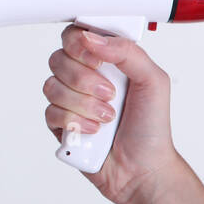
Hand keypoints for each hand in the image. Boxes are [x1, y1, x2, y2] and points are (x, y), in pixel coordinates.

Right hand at [43, 24, 182, 203]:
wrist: (142, 168)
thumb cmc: (151, 126)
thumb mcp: (153, 81)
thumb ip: (127, 52)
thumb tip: (92, 38)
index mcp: (106, 61)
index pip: (76, 35)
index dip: (79, 42)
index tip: (95, 58)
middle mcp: (84, 77)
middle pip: (59, 58)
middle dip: (85, 79)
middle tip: (110, 93)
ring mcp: (69, 100)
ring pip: (52, 86)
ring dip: (83, 104)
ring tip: (107, 117)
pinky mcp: (59, 124)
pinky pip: (51, 112)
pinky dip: (75, 123)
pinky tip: (94, 131)